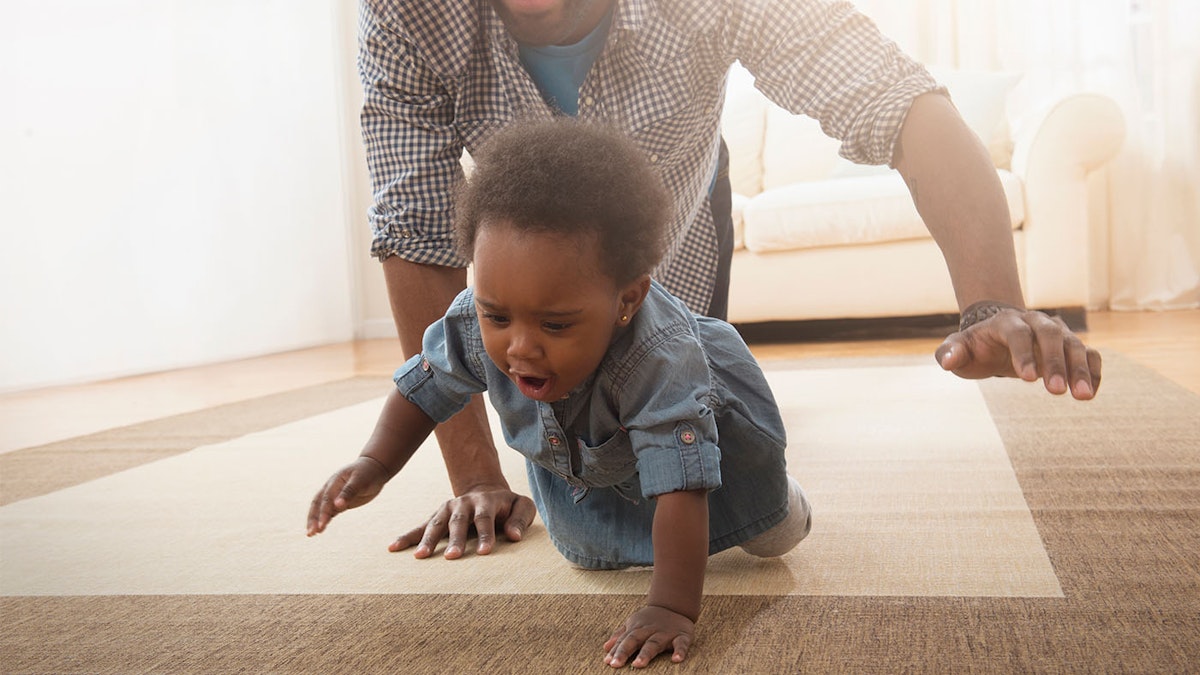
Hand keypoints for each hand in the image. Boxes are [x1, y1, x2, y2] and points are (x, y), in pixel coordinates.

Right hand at [306, 456, 391, 535]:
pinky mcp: (340, 502)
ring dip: (315, 521)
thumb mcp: (360, 481)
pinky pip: (329, 512)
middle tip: (311, 533)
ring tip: (311, 534)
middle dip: (313, 519)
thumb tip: (338, 505)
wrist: (374, 469)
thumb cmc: (367, 473)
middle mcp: (331, 489)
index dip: (323, 513)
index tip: (321, 525)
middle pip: (317, 505)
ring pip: (321, 509)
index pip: (326, 500)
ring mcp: (334, 496)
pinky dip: (324, 520)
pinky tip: (320, 530)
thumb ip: (349, 492)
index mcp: (334, 482)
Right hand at [388, 486, 536, 558]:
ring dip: (428, 540)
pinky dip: (406, 536)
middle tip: (452, 557)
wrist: (486, 490)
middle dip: (455, 539)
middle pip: (459, 522)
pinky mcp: (436, 516)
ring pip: (436, 524)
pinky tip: (393, 547)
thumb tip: (514, 536)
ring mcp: (448, 509)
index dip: (486, 535)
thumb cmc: (508, 506)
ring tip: (420, 557)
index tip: (484, 553)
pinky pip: (419, 526)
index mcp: (486, 501)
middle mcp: (464, 503)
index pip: (485, 519)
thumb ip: (521, 519)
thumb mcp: (522, 506)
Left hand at [603, 605, 695, 668]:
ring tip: (638, 664)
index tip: (608, 662)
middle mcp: (650, 630)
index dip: (616, 651)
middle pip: (635, 640)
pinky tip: (676, 659)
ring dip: (646, 653)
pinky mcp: (682, 636)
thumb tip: (605, 648)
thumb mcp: (634, 624)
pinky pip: (681, 643)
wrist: (675, 604)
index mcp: (637, 628)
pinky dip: (680, 651)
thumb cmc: (651, 620)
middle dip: (625, 651)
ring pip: (654, 643)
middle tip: (616, 664)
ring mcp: (666, 633)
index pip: (624, 640)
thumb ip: (620, 636)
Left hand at [936, 308, 1100, 399]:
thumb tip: (946, 361)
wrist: (997, 338)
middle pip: (1051, 335)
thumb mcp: (958, 349)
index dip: (1023, 354)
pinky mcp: (1071, 346)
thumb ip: (949, 352)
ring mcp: (1057, 332)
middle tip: (1057, 392)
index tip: (1028, 380)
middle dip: (1055, 362)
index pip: (1018, 333)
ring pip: (1074, 345)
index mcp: (1006, 322)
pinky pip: (1089, 354)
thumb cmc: (975, 348)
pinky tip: (1090, 393)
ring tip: (1082, 397)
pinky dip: (1093, 372)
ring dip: (1080, 369)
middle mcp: (1036, 322)